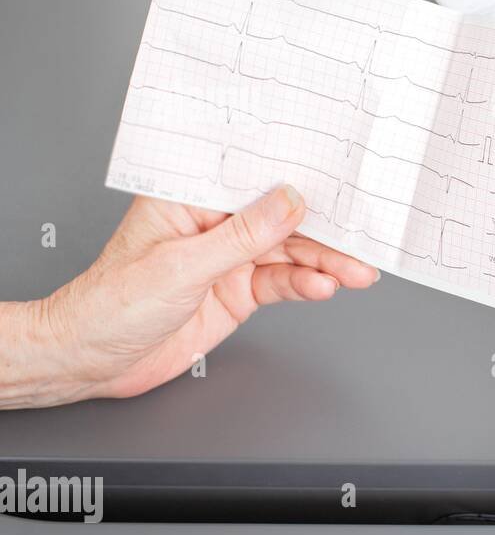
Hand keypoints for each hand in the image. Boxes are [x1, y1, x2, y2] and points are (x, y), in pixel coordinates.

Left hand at [0, 186, 378, 408]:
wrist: (92, 361)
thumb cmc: (110, 305)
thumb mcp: (182, 266)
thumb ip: (242, 236)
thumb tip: (289, 203)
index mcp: (188, 196)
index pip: (252, 176)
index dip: (295, 173)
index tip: (338, 178)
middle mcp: (212, 223)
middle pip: (281, 217)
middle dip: (324, 228)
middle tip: (362, 236)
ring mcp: (227, 258)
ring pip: (289, 251)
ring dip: (326, 261)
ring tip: (356, 270)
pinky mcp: (237, 291)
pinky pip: (282, 282)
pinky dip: (307, 285)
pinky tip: (325, 286)